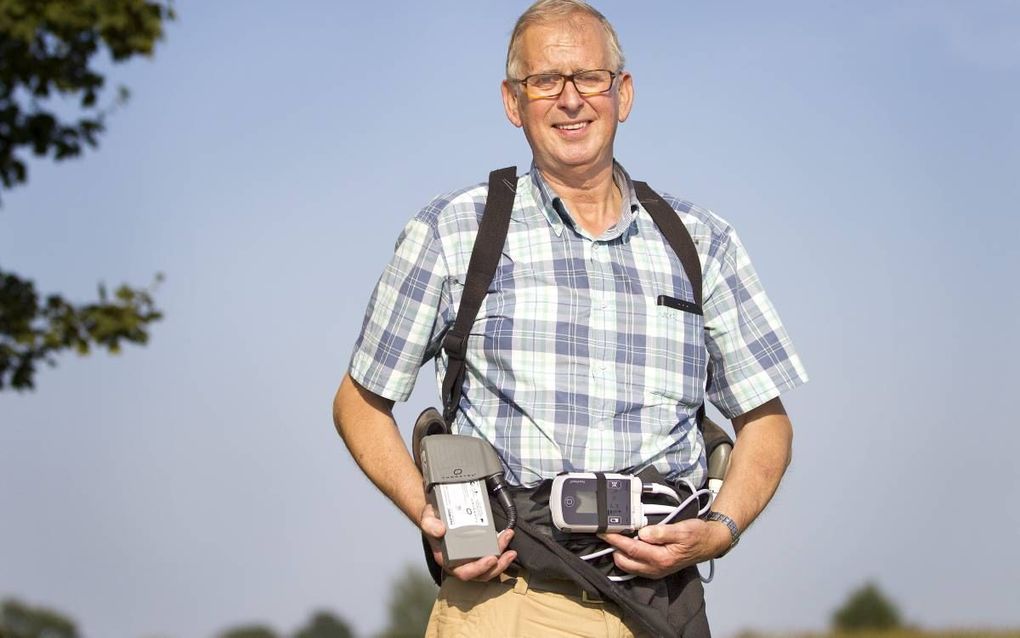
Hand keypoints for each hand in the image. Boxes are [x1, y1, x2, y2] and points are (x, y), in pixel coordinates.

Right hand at [420, 504, 516, 580]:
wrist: (435, 515)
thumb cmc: (432, 521)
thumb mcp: (427, 519)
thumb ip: (430, 525)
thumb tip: (440, 530)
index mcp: (447, 560)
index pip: (464, 573)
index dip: (479, 569)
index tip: (491, 558)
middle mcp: (459, 563)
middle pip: (481, 574)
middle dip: (497, 566)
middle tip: (508, 553)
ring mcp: (469, 558)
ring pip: (488, 569)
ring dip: (502, 561)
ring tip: (512, 550)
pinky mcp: (477, 551)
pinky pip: (491, 557)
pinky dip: (501, 551)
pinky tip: (507, 540)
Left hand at [598, 518, 729, 578]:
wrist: (710, 543)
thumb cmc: (697, 534)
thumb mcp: (682, 529)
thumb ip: (661, 532)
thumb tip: (642, 533)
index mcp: (661, 558)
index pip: (631, 549)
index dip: (615, 540)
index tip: (603, 531)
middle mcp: (656, 568)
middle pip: (625, 561)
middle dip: (613, 548)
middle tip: (605, 532)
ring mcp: (656, 571)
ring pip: (629, 566)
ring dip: (619, 553)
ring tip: (614, 537)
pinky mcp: (657, 569)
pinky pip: (636, 567)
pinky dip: (627, 557)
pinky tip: (626, 545)